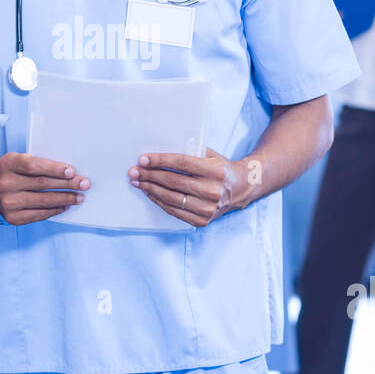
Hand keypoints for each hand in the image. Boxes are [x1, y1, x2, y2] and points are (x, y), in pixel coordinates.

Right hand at [0, 152, 91, 225]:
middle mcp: (5, 183)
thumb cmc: (14, 171)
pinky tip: (65, 206)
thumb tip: (70, 172)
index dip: (54, 169)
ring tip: (79, 197)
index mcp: (8, 163)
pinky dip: (55, 210)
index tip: (72, 171)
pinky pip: (39, 214)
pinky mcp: (12, 218)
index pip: (33, 166)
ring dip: (65, 199)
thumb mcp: (20, 160)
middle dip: (67, 184)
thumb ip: (39, 163)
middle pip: (42, 184)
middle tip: (84, 184)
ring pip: (43, 201)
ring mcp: (7, 202)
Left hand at [129, 148, 247, 227]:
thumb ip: (189, 153)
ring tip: (137, 182)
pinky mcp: (202, 220)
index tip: (143, 159)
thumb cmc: (220, 168)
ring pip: (171, 198)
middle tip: (134, 171)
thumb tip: (157, 154)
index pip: (181, 163)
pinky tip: (149, 193)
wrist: (241, 188)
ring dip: (150, 189)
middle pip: (173, 182)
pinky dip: (159, 201)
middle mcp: (212, 191)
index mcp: (215, 171)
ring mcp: (208, 208)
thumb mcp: (210, 155)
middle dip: (149, 176)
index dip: (160, 161)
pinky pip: (174, 211)